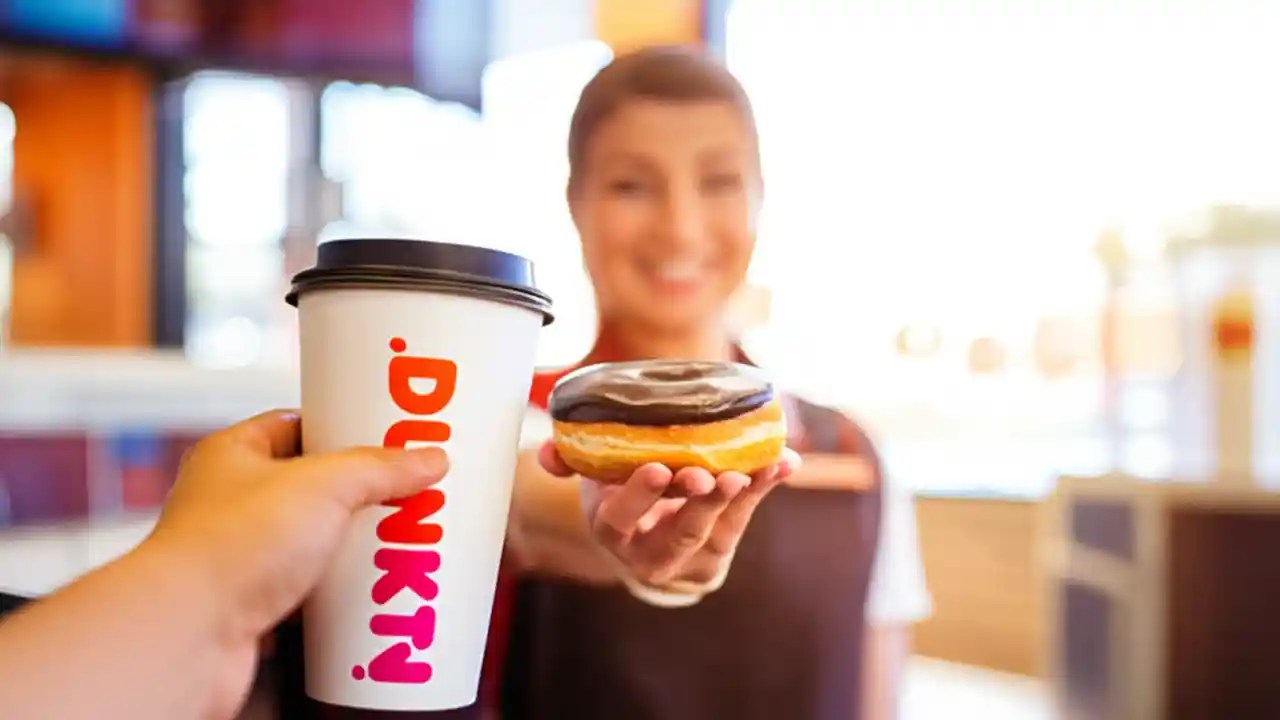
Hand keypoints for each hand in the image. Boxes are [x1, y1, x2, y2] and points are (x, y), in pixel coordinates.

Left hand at [145, 410, 447, 719]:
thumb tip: (426, 459)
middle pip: (309, 488)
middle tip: (400, 492)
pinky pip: (304, 594)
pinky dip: (333, 596)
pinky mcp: (250, 607)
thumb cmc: (229, 547)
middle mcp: (229, 504)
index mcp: (232, 455)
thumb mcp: (325, 486)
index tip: (382, 433)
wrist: (190, 634)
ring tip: (392, 544)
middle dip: (355, 494)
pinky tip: (365, 595)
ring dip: (347, 548)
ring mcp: (239, 557)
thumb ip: (380, 468)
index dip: (339, 426)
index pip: (294, 425)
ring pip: (307, 544)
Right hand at [538, 442, 798, 596]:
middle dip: (697, 504)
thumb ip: (572, 462)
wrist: (649, 542)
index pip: (621, 518)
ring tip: (758, 467)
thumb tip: (548, 454)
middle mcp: (652, 552)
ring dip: (740, 496)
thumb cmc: (620, 495)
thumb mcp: (594, 480)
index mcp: (612, 530)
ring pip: (720, 528)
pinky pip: (747, 516)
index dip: (638, 495)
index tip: (657, 468)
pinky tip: (785, 462)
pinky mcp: (723, 547)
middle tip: (710, 476)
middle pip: (678, 533)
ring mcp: (693, 554)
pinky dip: (766, 486)